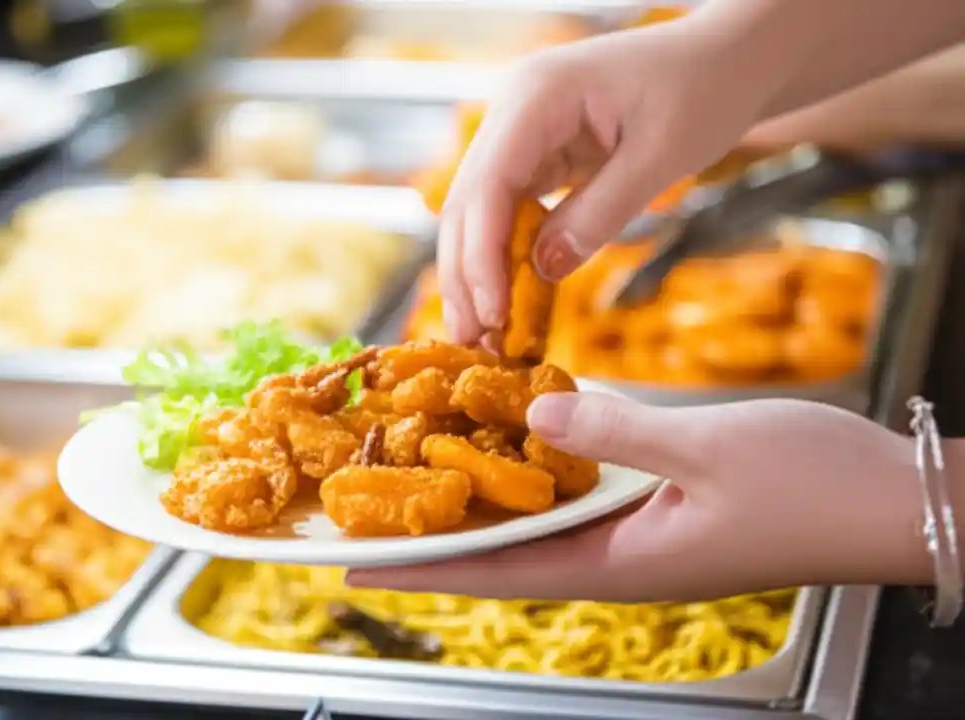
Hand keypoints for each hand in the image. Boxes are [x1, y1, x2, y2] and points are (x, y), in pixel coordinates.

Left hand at [349, 393, 930, 602]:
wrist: (897, 501)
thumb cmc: (817, 487)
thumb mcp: (710, 451)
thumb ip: (617, 433)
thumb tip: (534, 416)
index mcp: (622, 565)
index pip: (498, 571)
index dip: (424, 566)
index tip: (357, 561)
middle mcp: (619, 557)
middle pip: (505, 550)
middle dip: (434, 535)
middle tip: (366, 514)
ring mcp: (639, 535)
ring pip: (537, 522)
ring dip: (478, 502)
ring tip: (413, 479)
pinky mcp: (660, 508)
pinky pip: (578, 494)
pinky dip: (535, 472)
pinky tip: (508, 442)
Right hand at [437, 20, 770, 344]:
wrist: (729, 59)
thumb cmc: (705, 89)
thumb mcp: (660, 156)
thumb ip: (600, 213)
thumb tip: (541, 272)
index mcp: (537, 94)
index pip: (489, 184)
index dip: (482, 254)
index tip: (493, 313)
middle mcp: (514, 109)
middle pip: (467, 202)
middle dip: (465, 274)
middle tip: (472, 341)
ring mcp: (521, 132)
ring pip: (477, 212)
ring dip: (475, 273)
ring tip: (480, 335)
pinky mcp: (536, 154)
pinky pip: (506, 212)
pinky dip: (504, 257)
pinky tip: (505, 301)